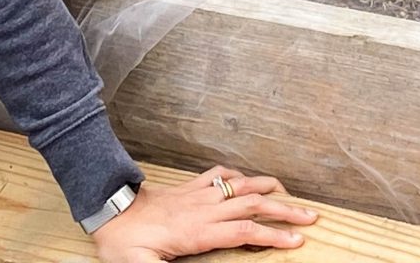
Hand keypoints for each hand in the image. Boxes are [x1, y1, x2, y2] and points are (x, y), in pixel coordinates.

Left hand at [93, 166, 318, 260]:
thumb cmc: (124, 244)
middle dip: (285, 212)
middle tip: (309, 217)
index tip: (296, 241)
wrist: (110, 210)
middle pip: (253, 207)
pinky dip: (237, 175)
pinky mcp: (189, 187)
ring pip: (241, 186)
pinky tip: (245, 178)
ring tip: (289, 193)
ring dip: (267, 187)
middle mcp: (204, 210)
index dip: (273, 236)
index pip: (245, 233)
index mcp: (198, 232)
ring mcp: (198, 195)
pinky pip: (218, 175)